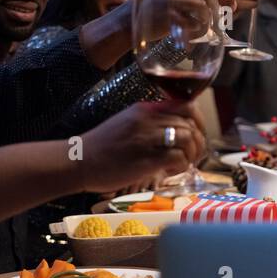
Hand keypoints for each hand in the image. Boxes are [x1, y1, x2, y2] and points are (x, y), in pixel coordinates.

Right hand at [78, 101, 204, 192]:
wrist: (77, 161)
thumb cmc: (102, 147)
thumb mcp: (128, 124)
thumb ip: (151, 124)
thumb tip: (178, 131)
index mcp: (145, 109)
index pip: (187, 105)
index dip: (199, 121)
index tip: (197, 135)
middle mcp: (148, 119)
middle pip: (190, 123)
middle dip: (198, 142)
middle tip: (192, 156)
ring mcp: (146, 138)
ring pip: (188, 139)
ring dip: (191, 155)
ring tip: (180, 165)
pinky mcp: (145, 159)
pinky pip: (178, 158)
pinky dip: (180, 166)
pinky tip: (168, 172)